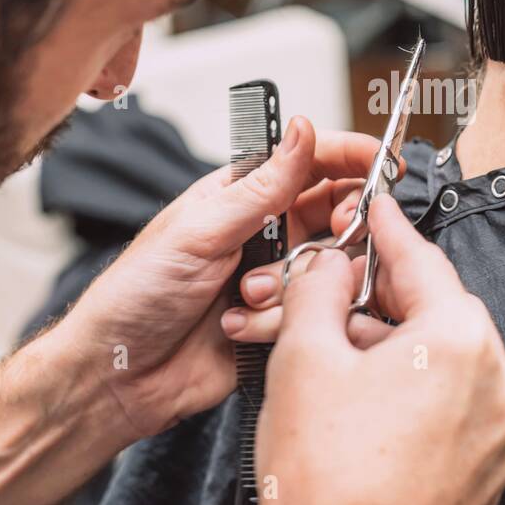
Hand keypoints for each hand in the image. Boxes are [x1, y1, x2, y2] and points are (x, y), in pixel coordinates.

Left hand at [51, 117, 377, 442]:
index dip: (352, 157)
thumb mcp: (201, 230)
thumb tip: (303, 130)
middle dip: (341, 222)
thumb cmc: (138, 293)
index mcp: (241, 196)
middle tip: (338, 230)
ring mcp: (274, 278)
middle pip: (333, 212)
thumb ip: (263, 185)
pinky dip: (283, 319)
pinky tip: (243, 326)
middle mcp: (263, 232)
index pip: (311, 161)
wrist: (120, 374)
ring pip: (327, 266)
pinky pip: (314, 312)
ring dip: (294, 281)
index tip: (385, 162)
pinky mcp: (280, 322)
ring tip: (247, 293)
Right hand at [252, 195, 504, 504]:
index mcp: (459, 342)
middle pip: (440, 311)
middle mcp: (498, 382)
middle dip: (386, 299)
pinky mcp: (491, 467)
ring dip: (400, 349)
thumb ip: (319, 287)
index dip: (388, 229)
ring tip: (343, 361)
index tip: (377, 208)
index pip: (422, 261)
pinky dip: (422, 392)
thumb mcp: (303, 356)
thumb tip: (329, 264)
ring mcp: (501, 431)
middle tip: (340, 294)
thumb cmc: (320, 478)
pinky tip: (372, 404)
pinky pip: (459, 405)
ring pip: (449, 360)